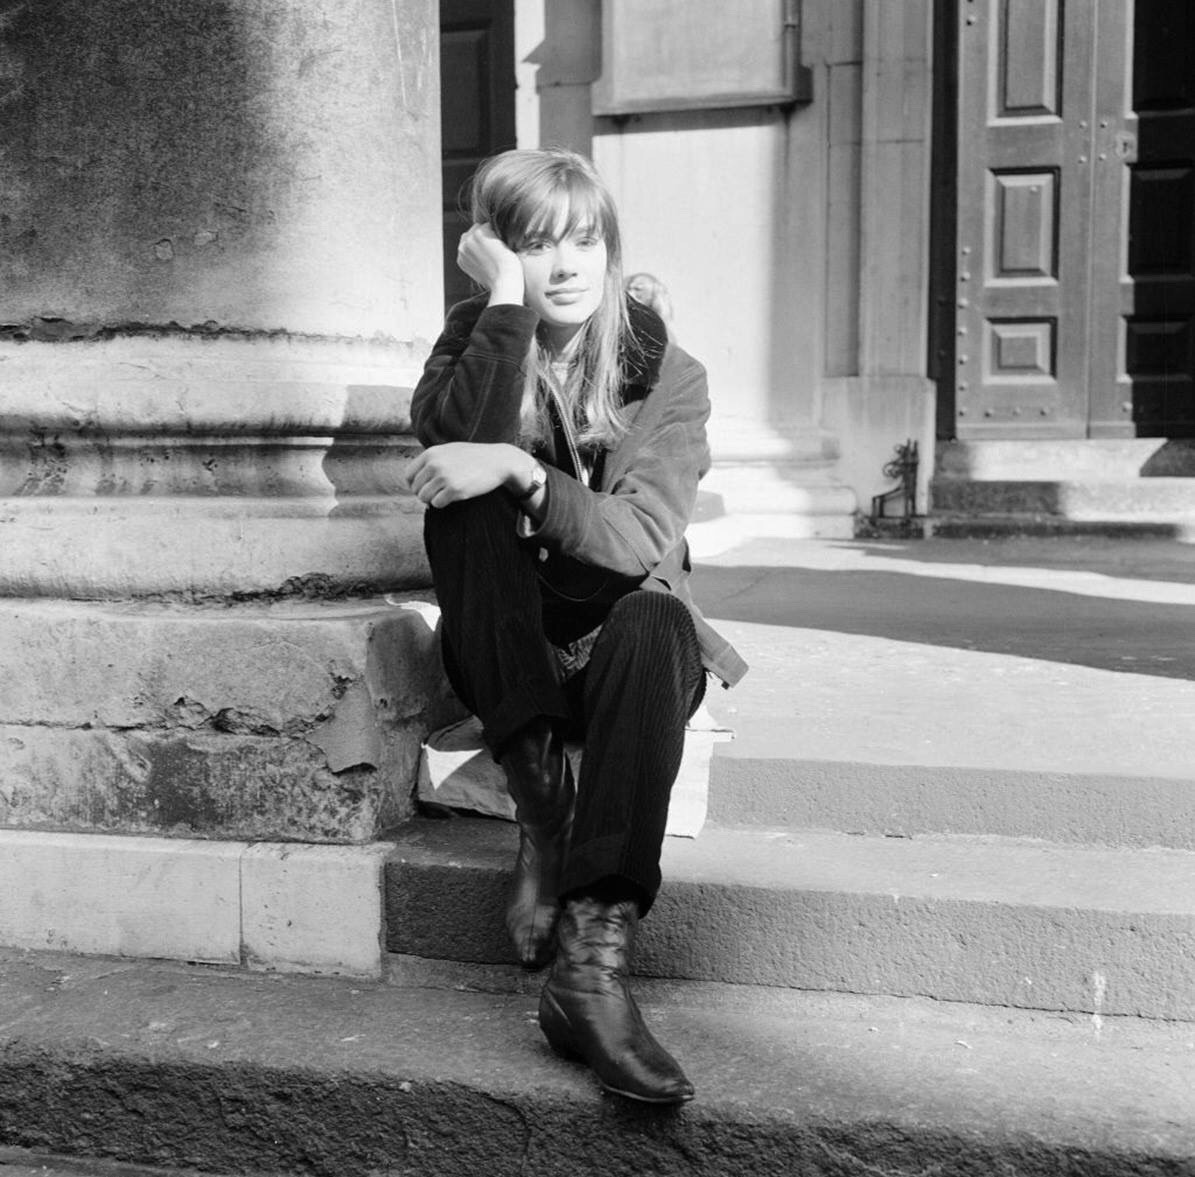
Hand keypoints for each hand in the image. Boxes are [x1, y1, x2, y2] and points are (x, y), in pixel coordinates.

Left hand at [405, 442, 524, 507]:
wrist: (497, 461)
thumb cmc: (474, 457)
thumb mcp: (449, 451)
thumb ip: (432, 460)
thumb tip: (414, 480)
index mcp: (431, 453)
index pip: (409, 475)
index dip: (414, 485)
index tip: (424, 488)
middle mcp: (434, 464)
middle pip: (416, 488)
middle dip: (425, 494)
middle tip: (438, 494)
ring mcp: (444, 477)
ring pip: (424, 498)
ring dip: (433, 500)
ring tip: (445, 495)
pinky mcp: (455, 490)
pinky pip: (437, 504)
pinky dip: (443, 504)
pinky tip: (453, 497)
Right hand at [457, 223, 524, 304]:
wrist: (504, 281)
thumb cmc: (500, 280)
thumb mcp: (485, 272)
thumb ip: (479, 260)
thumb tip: (486, 249)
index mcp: (461, 259)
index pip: (469, 241)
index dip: (482, 244)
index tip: (492, 253)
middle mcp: (462, 249)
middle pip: (473, 231)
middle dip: (485, 236)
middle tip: (497, 251)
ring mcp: (469, 240)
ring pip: (481, 227)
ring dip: (492, 234)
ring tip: (499, 250)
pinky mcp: (478, 234)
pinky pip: (490, 225)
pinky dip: (498, 233)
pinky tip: (502, 246)